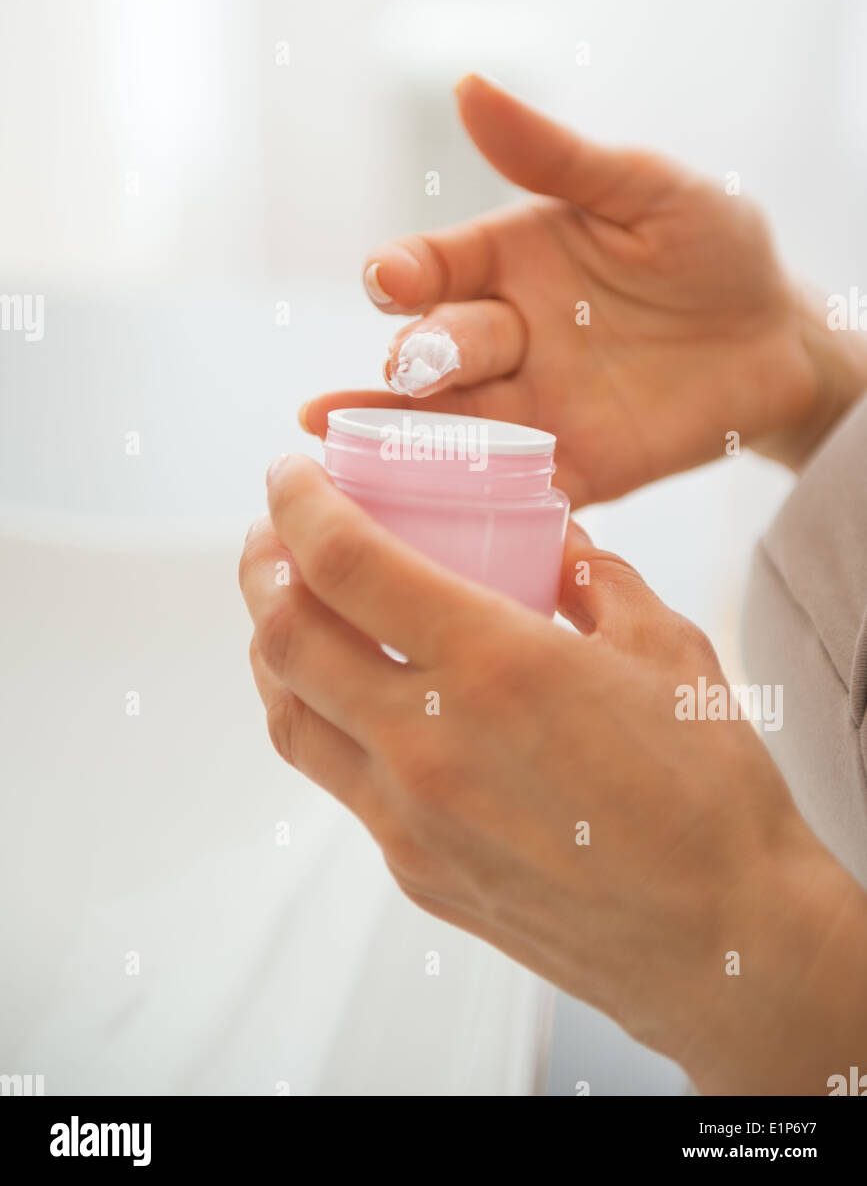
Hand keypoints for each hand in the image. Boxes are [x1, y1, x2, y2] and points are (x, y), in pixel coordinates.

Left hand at [240, 454, 866, 1092]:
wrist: (721, 940)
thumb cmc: (708, 789)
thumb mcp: (665, 648)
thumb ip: (598, 580)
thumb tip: (558, 548)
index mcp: (491, 665)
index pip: (344, 564)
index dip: (298, 505)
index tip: (287, 475)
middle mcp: (426, 744)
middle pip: (286, 640)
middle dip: (262, 570)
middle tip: (270, 535)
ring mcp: (410, 820)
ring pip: (292, 720)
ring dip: (272, 651)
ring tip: (287, 610)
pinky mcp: (416, 873)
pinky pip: (343, 784)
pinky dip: (328, 722)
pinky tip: (359, 701)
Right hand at [300, 75, 866, 503]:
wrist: (777, 338)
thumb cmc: (710, 247)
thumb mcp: (643, 188)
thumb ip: (556, 156)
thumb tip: (467, 86)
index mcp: (506, 262)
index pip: (432, 267)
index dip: (403, 274)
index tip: (391, 280)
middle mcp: (505, 336)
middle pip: (436, 350)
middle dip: (417, 358)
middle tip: (412, 365)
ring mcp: (533, 407)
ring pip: (453, 425)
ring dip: (406, 438)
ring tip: (352, 450)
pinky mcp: (573, 469)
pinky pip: (513, 490)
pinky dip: (475, 502)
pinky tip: (432, 515)